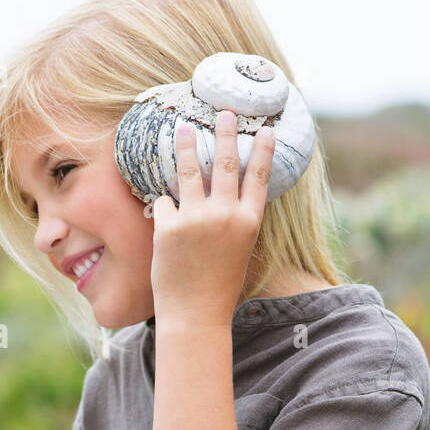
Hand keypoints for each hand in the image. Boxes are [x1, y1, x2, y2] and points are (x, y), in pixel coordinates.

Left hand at [149, 110, 275, 326]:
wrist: (195, 315)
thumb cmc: (218, 286)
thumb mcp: (237, 249)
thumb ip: (233, 219)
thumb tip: (220, 188)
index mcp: (248, 222)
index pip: (259, 177)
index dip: (263, 152)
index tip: (265, 130)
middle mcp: (225, 215)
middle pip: (225, 163)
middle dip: (225, 134)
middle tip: (225, 113)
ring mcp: (196, 218)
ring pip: (188, 170)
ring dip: (186, 146)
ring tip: (183, 129)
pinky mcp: (168, 226)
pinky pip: (164, 202)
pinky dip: (164, 208)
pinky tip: (166, 223)